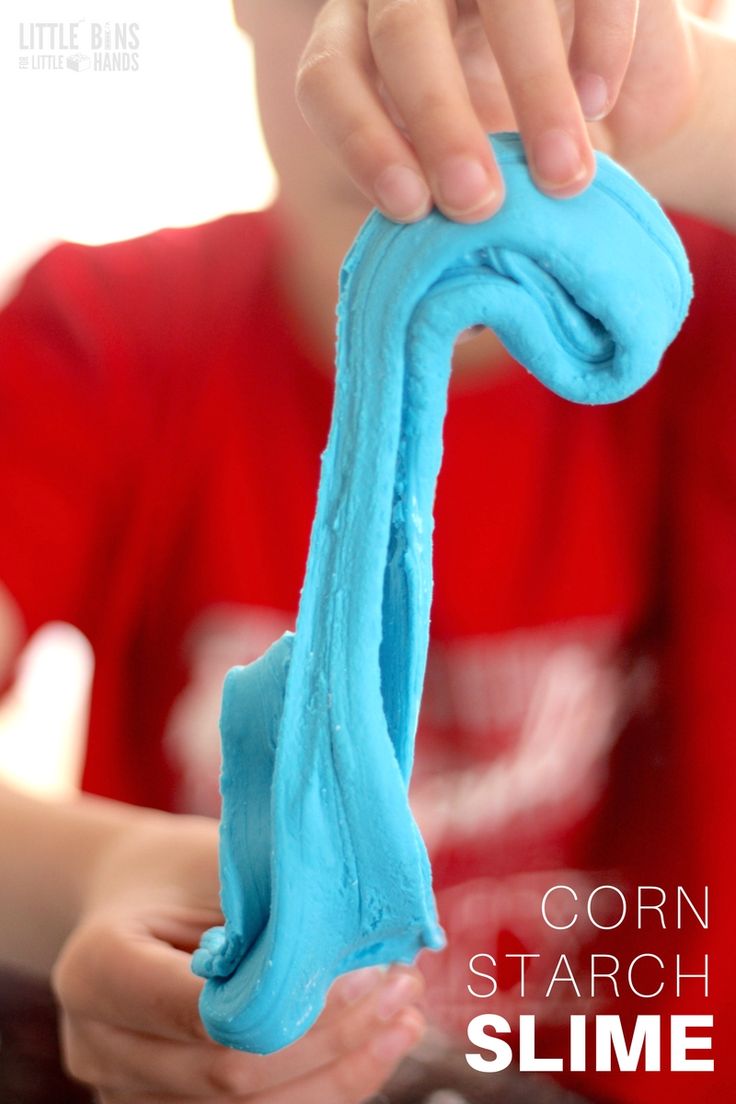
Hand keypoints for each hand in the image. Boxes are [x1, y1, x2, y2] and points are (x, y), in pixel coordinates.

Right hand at [52, 815, 424, 1101]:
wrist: (130, 896)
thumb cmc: (182, 866)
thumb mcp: (219, 861)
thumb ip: (273, 909)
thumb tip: (374, 939)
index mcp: (97, 968)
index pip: (203, 1015)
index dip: (296, 1006)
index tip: (371, 972)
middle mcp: (99, 1046)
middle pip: (228, 1079)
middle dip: (333, 1042)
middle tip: (402, 992)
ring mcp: (125, 1089)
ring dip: (341, 1074)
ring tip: (403, 1020)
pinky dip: (322, 1086)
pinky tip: (375, 1046)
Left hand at [297, 0, 697, 222]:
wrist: (612, 94)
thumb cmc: (520, 156)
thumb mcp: (479, 191)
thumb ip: (454, 239)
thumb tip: (455, 326)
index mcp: (364, 43)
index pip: (329, 75)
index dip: (358, 138)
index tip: (407, 207)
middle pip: (400, 28)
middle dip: (437, 120)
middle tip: (479, 203)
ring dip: (531, 91)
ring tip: (564, 180)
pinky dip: (597, 43)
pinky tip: (600, 105)